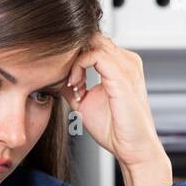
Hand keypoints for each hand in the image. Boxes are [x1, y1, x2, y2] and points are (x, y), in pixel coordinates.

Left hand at [65, 34, 171, 185]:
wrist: (131, 147)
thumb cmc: (114, 129)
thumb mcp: (85, 102)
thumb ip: (73, 86)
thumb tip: (55, 78)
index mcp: (120, 65)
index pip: (93, 43)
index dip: (74, 56)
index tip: (66, 79)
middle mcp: (126, 61)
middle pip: (93, 38)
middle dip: (72, 54)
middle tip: (65, 77)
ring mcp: (126, 66)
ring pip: (92, 43)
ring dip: (74, 60)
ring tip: (72, 83)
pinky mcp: (122, 75)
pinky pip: (95, 55)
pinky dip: (79, 66)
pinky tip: (75, 84)